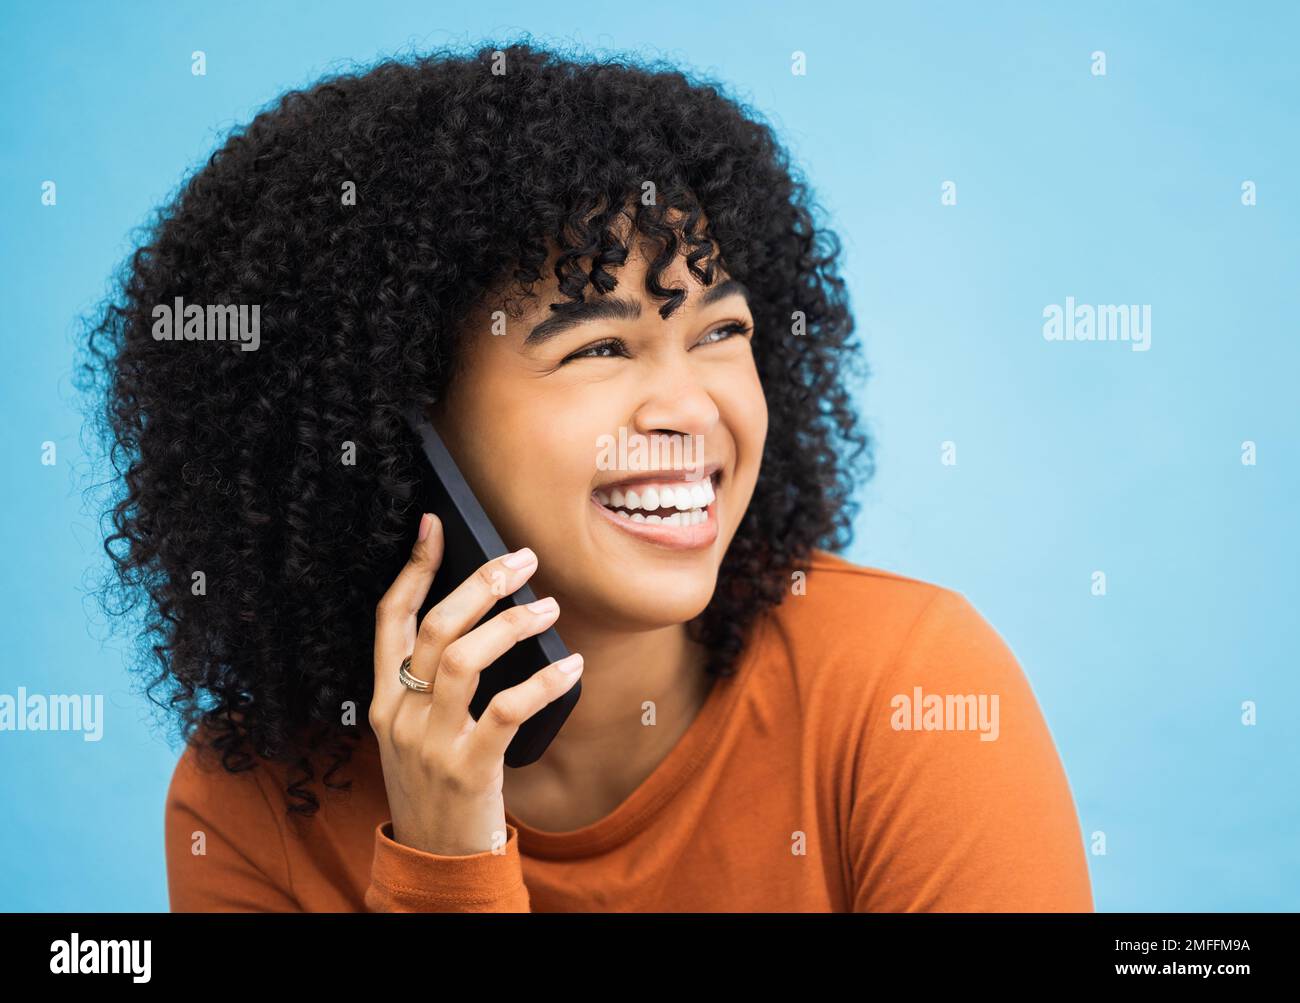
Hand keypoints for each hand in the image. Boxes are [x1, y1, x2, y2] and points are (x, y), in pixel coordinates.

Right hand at [370, 512, 582, 855]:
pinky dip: (544, 683)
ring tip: (549, 608)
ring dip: (511, 625)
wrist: (435, 862)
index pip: (389, 618)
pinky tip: (571, 669)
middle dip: (480, 584)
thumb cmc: (436, 785)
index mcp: (383, 699)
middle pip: (434, 628)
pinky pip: (508, 712)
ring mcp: (430, 742)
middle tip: (523, 561)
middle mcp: (400, 715)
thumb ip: (433, 684)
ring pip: (464, 659)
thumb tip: (487, 619)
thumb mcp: (415, 732)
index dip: (412, 568)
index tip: (435, 525)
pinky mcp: (468, 769)